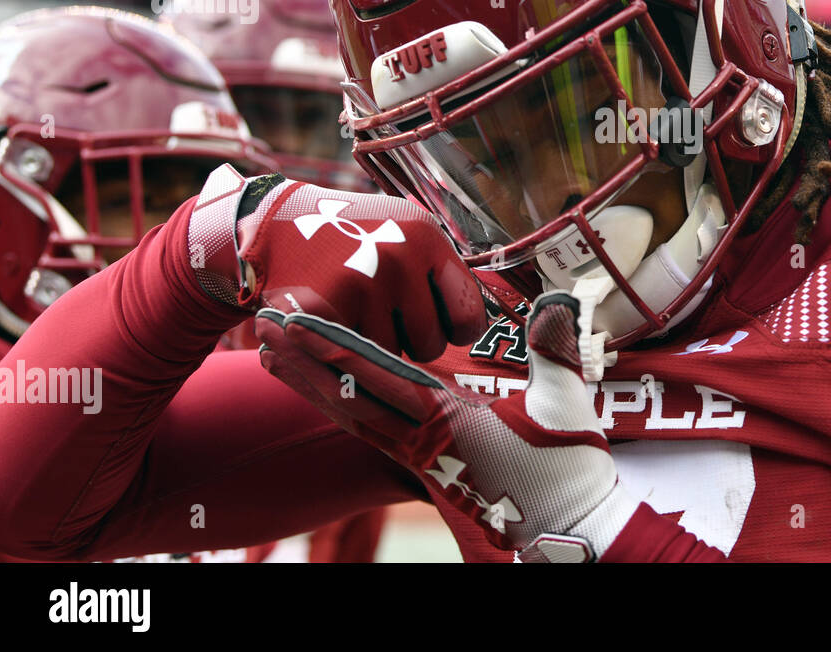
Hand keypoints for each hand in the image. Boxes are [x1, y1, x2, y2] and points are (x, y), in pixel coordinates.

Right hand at [187, 164, 484, 359]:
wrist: (276, 226)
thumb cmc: (355, 235)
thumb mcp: (407, 230)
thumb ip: (442, 270)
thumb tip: (485, 321)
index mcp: (427, 239)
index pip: (469, 314)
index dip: (459, 330)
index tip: (447, 329)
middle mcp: (399, 258)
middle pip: (431, 344)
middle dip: (412, 342)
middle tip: (387, 317)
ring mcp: (360, 283)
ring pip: (392, 357)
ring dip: (378, 348)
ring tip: (358, 312)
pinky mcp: (324, 308)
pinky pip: (355, 358)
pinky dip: (346, 350)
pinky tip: (335, 321)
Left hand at [255, 291, 639, 561]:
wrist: (567, 529)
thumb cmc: (567, 468)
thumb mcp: (564, 404)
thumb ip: (553, 351)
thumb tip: (555, 300)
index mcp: (448, 422)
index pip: (377, 379)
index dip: (332, 348)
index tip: (295, 321)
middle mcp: (422, 440)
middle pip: (347, 397)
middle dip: (303, 361)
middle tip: (262, 324)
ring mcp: (419, 457)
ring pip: (350, 417)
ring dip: (309, 383)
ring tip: (271, 352)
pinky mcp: (425, 467)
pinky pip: (370, 432)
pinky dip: (338, 406)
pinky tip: (321, 390)